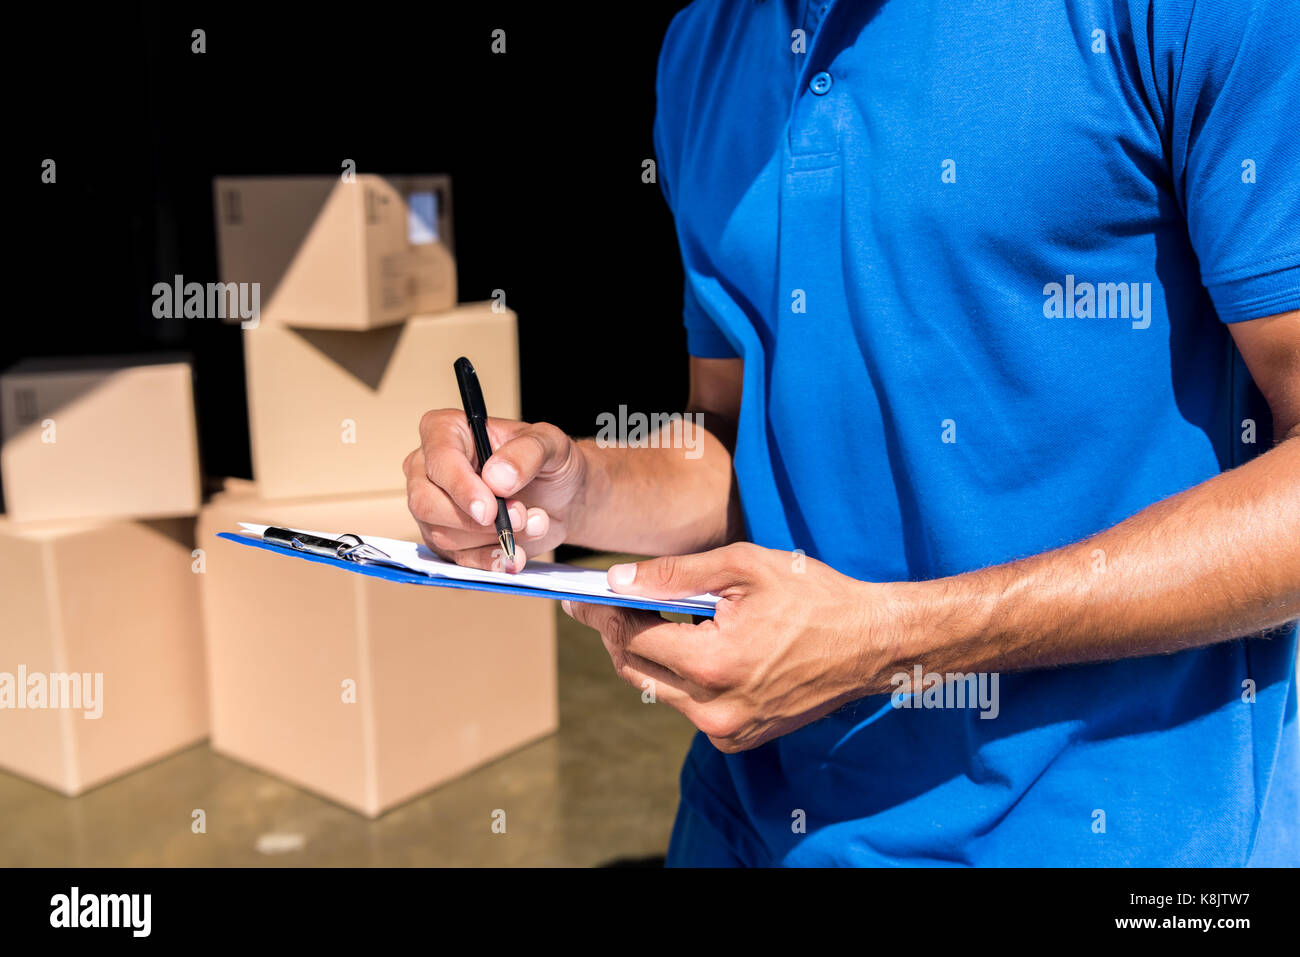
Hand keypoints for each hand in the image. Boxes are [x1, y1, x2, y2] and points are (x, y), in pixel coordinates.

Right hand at [404, 410, 587, 570]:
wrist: (561, 498)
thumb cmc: (548, 462)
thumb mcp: (552, 444)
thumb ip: (528, 452)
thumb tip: (496, 477)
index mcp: (447, 431)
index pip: (438, 458)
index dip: (460, 486)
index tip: (489, 509)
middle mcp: (429, 468)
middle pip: (426, 503)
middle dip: (475, 520)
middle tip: (520, 516)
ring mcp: (434, 507)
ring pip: (442, 535)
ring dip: (492, 538)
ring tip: (532, 522)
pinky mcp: (446, 539)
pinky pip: (456, 559)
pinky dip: (488, 561)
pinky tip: (513, 556)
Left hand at [563, 542, 899, 751]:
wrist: (870, 644)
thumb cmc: (813, 596)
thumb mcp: (742, 567)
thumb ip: (673, 575)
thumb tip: (616, 581)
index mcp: (712, 665)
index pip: (632, 639)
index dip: (603, 613)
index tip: (580, 597)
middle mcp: (714, 709)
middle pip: (636, 669)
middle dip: (618, 633)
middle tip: (608, 602)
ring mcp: (727, 730)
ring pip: (660, 689)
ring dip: (651, 653)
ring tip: (656, 614)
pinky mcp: (740, 738)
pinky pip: (689, 705)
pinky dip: (681, 675)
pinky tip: (694, 643)